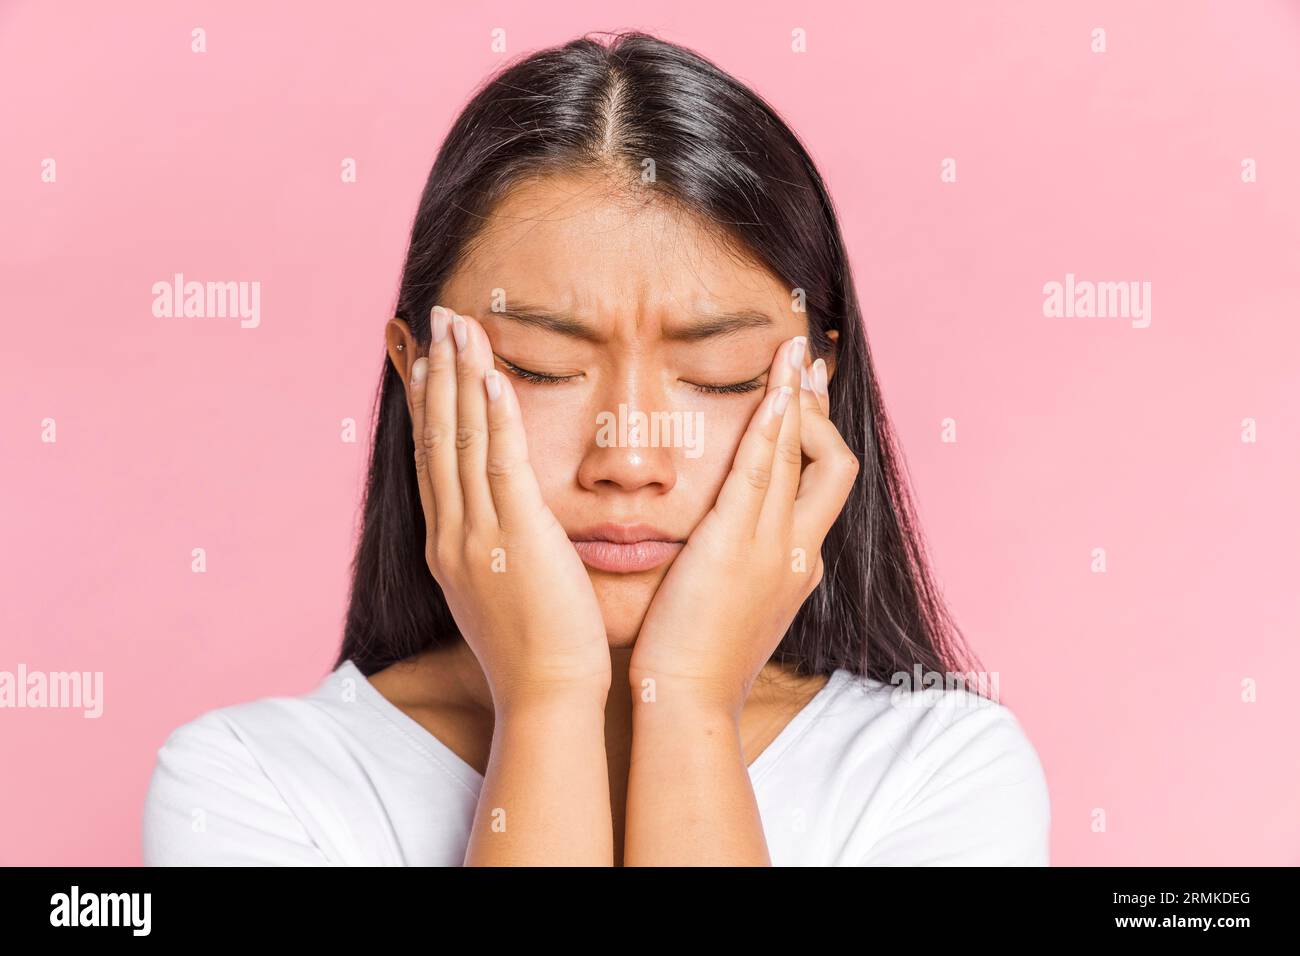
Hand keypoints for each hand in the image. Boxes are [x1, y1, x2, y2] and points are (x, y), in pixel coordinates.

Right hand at [406, 305, 610, 709]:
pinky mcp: (517, 538)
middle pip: (437, 438)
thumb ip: (491, 554)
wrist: (545, 697)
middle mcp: (452, 535)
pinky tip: (494, 376)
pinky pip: (501, 464)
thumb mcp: (498, 596)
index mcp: (448, 548)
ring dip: (462, 377)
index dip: (428, 407)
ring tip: (460, 325)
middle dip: (438, 374)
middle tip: (438, 321)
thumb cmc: (533, 654)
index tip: (429, 363)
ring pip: (463, 440)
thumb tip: (500, 530)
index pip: (432, 462)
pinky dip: (495, 416)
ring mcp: (478, 535)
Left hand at [627, 335, 857, 712]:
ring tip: (794, 351)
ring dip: (800, 398)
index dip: (820, 438)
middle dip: (822, 409)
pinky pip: (764, 470)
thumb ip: (741, 573)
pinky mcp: (738, 543)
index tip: (809, 400)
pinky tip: (773, 388)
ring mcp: (775, 546)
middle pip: (833, 463)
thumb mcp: (736, 609)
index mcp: (798, 565)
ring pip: (804, 456)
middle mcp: (799, 550)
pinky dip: (774, 425)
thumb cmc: (699, 662)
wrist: (689, 702)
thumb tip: (728, 549)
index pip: (822, 486)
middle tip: (808, 363)